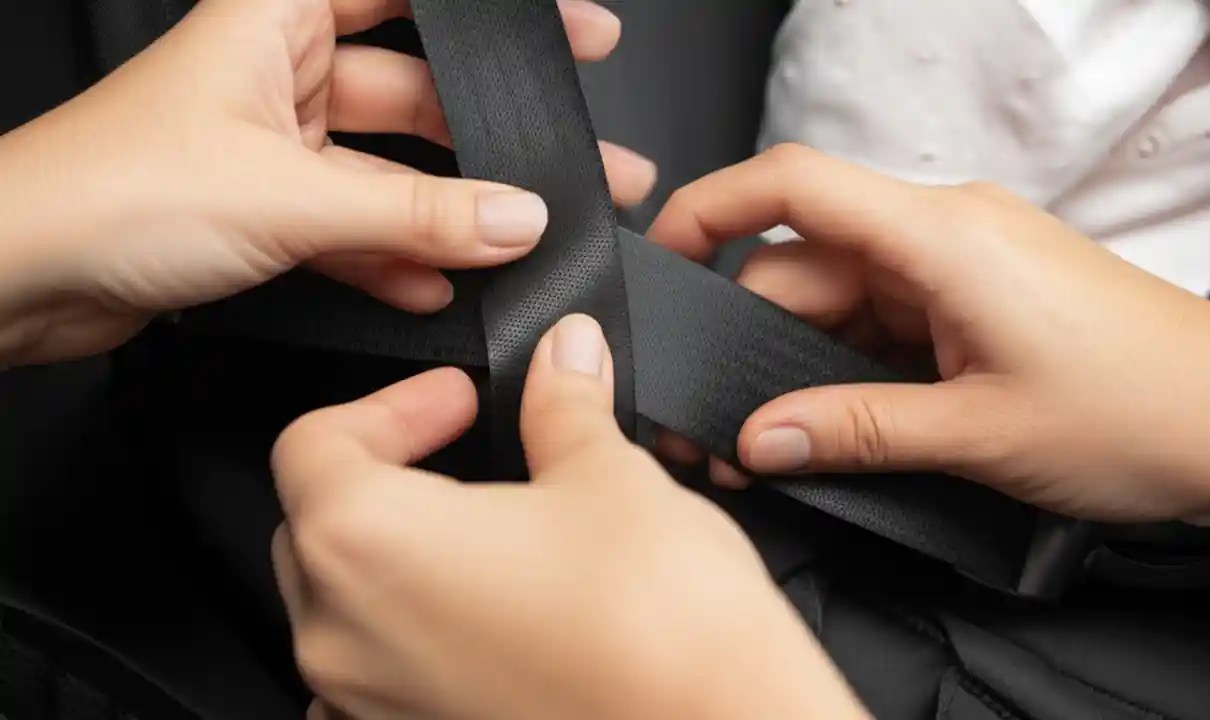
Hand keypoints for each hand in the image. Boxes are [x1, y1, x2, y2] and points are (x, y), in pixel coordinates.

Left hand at [0, 0, 655, 366]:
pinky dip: (394, 257)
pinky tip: (437, 287)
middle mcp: (278, 72)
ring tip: (521, 239)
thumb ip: (414, 215)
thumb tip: (513, 217)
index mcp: (276, 18)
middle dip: (492, 130)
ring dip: (449, 212)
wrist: (14, 282)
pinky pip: (354, 227)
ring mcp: (273, 145)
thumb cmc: (106, 193)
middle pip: (413, 87)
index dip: (495, 14)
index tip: (570, 32)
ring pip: (388, 170)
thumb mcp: (287, 197)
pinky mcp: (263, 212)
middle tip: (567, 156)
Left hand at [270, 314, 866, 719]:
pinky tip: (489, 630)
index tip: (458, 402)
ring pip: (346, 612)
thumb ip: (563, 404)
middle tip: (473, 455)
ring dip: (399, 566)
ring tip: (491, 545)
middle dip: (391, 478)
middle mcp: (342, 640)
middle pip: (319, 527)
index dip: (393, 405)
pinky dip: (415, 648)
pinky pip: (376, 688)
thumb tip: (563, 356)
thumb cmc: (663, 633)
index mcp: (365, 543)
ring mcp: (369, 711)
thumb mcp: (611, 478)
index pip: (316, 444)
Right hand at [648, 144, 1209, 524]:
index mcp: (941, 237)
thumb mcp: (979, 434)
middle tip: (716, 430)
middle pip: (804, 265)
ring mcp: (960, 268)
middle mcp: (943, 236)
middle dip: (750, 338)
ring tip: (774, 447)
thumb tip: (756, 439)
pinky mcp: (974, 302)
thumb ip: (853, 433)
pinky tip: (830, 429)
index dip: (710, 207)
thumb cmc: (1142, 413)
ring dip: (800, 366)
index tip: (658, 258)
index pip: (794, 185)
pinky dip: (848, 371)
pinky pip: (883, 325)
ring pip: (840, 303)